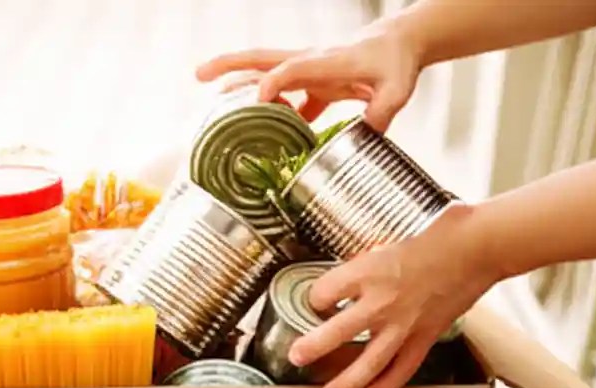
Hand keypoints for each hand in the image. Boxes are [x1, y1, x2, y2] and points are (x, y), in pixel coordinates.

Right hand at [195, 20, 424, 131]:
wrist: (396, 44)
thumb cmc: (395, 63)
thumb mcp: (398, 90)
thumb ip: (382, 112)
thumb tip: (365, 136)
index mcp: (326, 62)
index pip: (292, 69)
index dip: (274, 84)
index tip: (258, 100)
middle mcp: (308, 62)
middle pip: (261, 59)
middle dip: (229, 66)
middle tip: (198, 73)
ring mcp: (304, 71)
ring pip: (261, 72)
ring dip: (233, 80)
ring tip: (204, 92)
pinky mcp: (307, 83)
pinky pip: (277, 93)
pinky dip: (260, 106)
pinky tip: (248, 125)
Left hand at [286, 203, 500, 387]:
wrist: (474, 249)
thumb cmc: (435, 238)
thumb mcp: (386, 245)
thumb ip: (364, 265)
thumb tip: (349, 273)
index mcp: (368, 272)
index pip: (324, 292)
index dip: (315, 298)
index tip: (316, 303)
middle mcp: (382, 301)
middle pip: (338, 331)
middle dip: (313, 347)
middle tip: (297, 357)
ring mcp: (404, 323)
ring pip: (369, 361)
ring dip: (347, 381)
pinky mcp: (425, 335)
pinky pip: (403, 367)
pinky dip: (387, 384)